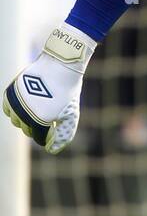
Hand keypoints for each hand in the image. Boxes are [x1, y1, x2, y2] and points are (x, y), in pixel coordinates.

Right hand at [3, 23, 96, 153]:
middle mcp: (25, 114)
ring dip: (24, 120)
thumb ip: (63, 135)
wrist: (59, 66)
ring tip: (36, 109)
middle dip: (35, 127)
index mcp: (41, 121)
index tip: (51, 130)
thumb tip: (51, 150)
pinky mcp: (11, 93)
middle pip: (27, 131)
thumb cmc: (67, 92)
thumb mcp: (71, 115)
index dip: (46, 137)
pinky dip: (14, 110)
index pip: (39, 139)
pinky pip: (7, 109)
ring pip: (16, 121)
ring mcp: (17, 103)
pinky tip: (25, 105)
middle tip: (45, 117)